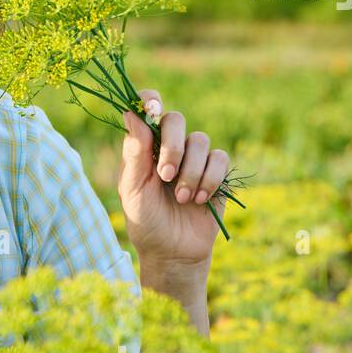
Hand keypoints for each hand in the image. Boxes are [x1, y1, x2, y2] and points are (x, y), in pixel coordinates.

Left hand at [118, 88, 229, 270]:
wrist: (172, 252)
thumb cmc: (146, 221)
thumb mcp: (133, 190)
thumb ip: (135, 153)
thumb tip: (131, 113)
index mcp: (144, 146)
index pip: (147, 108)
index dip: (150, 101)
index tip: (153, 109)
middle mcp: (169, 146)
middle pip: (176, 119)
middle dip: (173, 146)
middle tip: (165, 175)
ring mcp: (194, 158)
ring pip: (201, 140)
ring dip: (190, 171)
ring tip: (181, 198)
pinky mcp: (216, 173)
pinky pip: (220, 158)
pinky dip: (209, 179)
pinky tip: (199, 200)